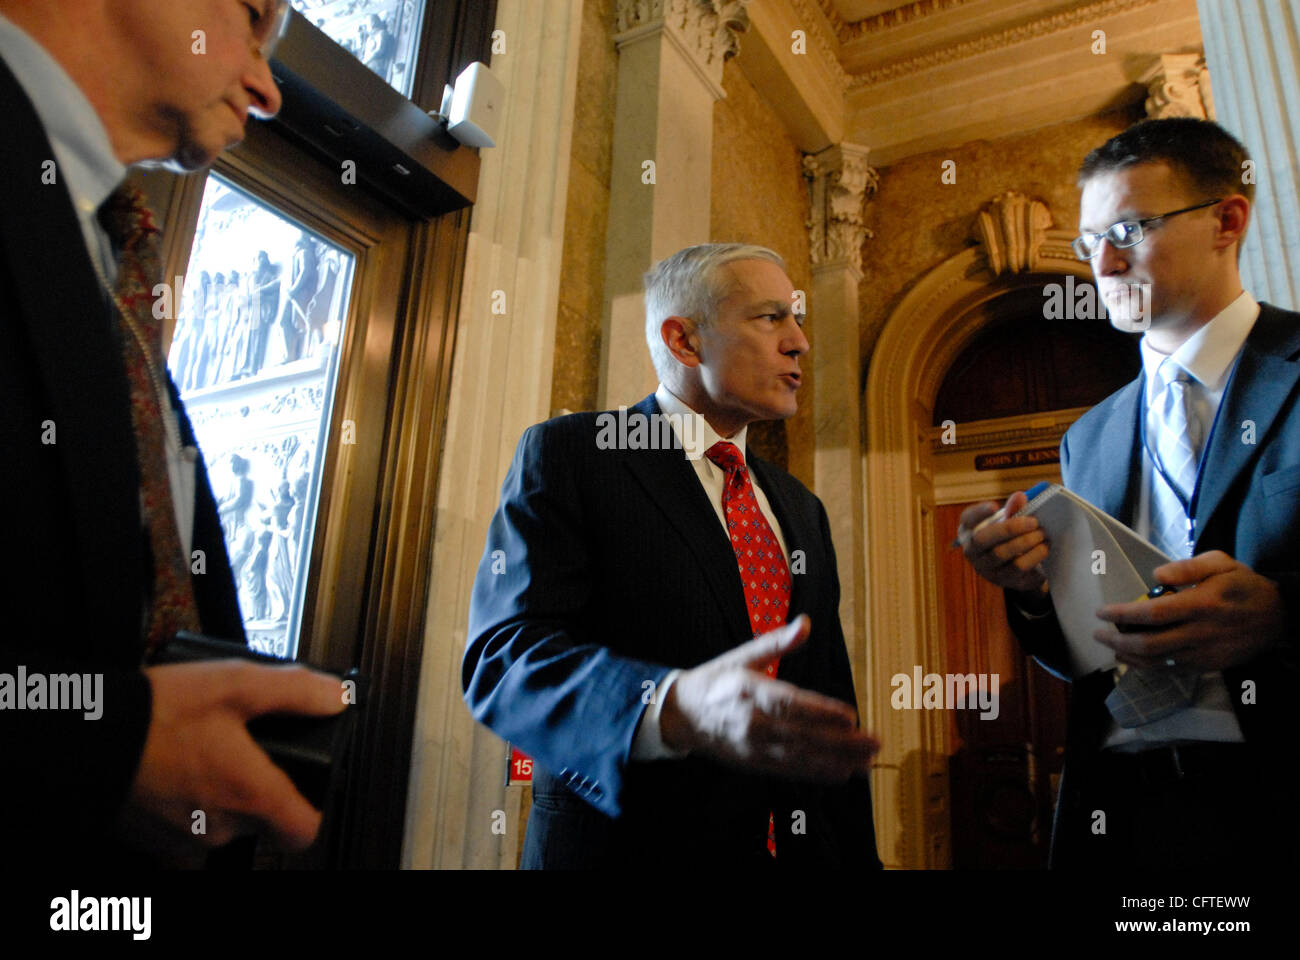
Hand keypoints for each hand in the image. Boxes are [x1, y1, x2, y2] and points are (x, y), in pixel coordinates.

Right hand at [122, 660, 346, 858]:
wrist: (83, 736)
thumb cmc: (156, 715)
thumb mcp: (236, 683)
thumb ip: (295, 691)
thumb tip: (336, 696)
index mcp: (249, 795)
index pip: (303, 832)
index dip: (312, 809)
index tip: (306, 786)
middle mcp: (219, 827)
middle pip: (262, 821)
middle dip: (259, 787)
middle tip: (244, 749)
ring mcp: (181, 838)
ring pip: (222, 823)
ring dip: (219, 793)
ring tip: (204, 751)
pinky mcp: (150, 837)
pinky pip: (184, 826)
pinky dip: (186, 802)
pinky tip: (176, 767)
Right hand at [658, 615, 877, 781]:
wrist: (680, 716)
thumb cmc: (714, 681)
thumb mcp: (741, 655)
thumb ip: (776, 642)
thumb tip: (805, 623)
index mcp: (748, 690)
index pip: (789, 704)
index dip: (820, 712)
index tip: (850, 717)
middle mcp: (752, 722)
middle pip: (803, 735)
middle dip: (842, 742)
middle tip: (874, 742)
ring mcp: (753, 746)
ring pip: (801, 757)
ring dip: (836, 761)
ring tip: (866, 762)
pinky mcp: (754, 763)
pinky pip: (790, 770)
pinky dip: (817, 773)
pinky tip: (841, 773)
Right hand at [958, 491, 1050, 597]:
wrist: (1020, 565)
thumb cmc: (1010, 536)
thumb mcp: (1010, 520)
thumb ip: (1013, 508)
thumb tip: (1020, 496)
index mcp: (969, 529)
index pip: (968, 519)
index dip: (979, 513)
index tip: (995, 507)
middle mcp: (972, 550)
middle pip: (982, 539)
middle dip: (1010, 528)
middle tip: (1034, 522)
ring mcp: (985, 568)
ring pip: (1001, 554)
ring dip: (1025, 542)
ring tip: (1042, 534)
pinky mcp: (1002, 580)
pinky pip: (1018, 568)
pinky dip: (1034, 556)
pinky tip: (1044, 547)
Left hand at [1095, 551, 1285, 670]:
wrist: (1278, 617)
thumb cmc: (1243, 585)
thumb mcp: (1221, 563)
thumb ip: (1188, 567)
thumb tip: (1156, 576)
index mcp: (1202, 604)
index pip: (1153, 613)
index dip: (1122, 614)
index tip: (1101, 612)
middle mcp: (1201, 632)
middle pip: (1149, 644)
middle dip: (1117, 640)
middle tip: (1097, 633)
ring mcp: (1205, 654)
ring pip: (1157, 662)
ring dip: (1128, 656)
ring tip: (1111, 645)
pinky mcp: (1208, 666)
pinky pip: (1171, 670)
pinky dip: (1146, 666)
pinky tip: (1133, 657)